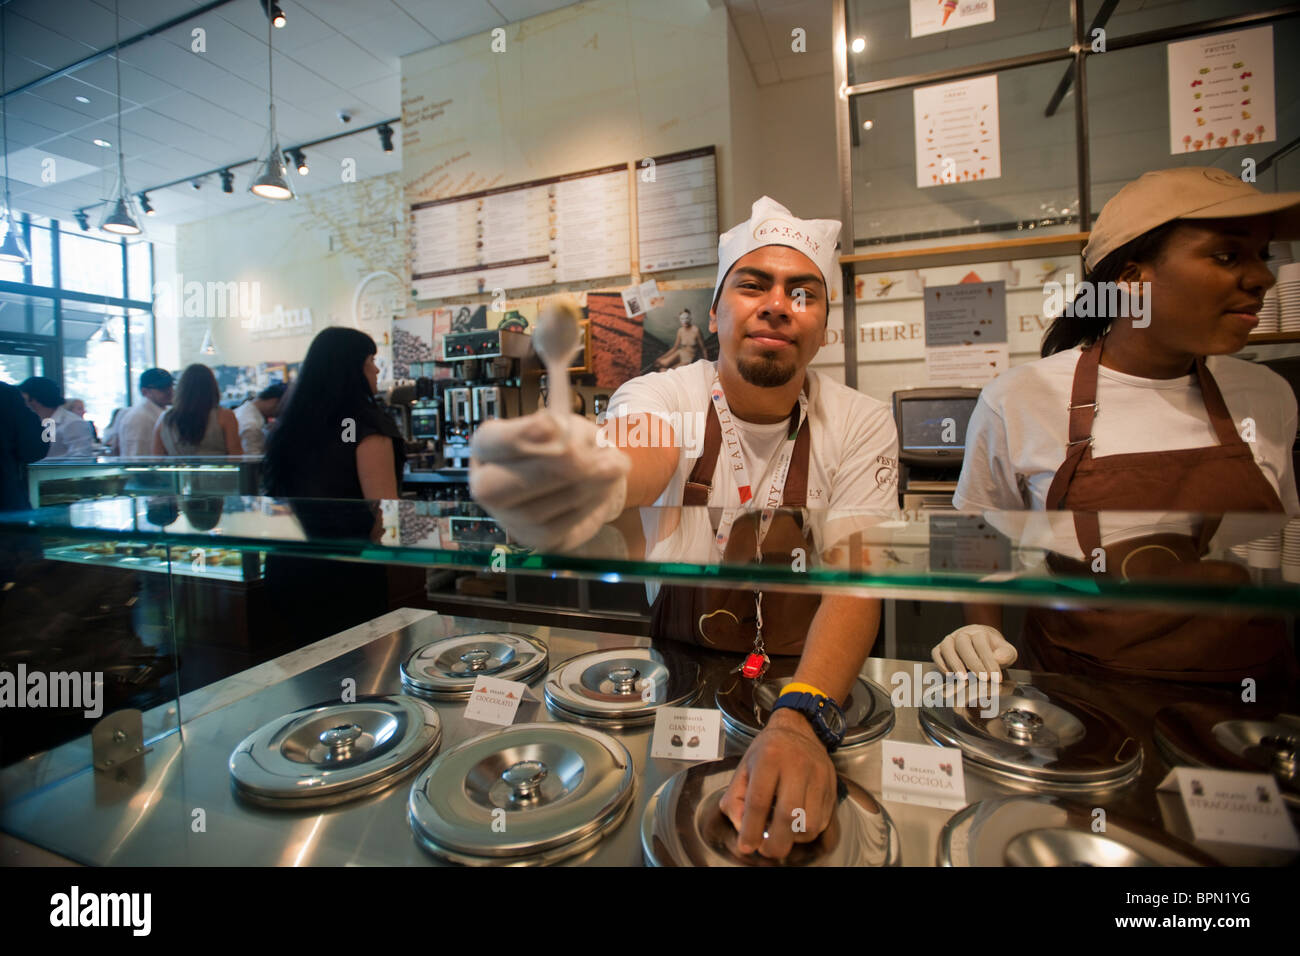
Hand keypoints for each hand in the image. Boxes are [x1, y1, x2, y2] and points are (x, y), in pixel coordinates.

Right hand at [469, 411, 629, 552]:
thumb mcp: (569, 426)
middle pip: (499, 486)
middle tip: (591, 457)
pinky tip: (605, 487)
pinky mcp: (535, 538)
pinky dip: (589, 503)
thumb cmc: (567, 445)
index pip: (491, 442)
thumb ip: (562, 429)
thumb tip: (556, 433)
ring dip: (583, 485)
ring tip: (613, 466)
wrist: (583, 478)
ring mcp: (508, 517)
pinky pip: (559, 525)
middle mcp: (486, 485)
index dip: (517, 436)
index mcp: (488, 447)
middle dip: (551, 469)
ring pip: (538, 508)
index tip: (551, 425)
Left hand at [718, 708, 836, 858]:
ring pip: (810, 823)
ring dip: (794, 839)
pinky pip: (822, 821)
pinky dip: (807, 831)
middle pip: (789, 815)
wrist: (799, 729)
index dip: (751, 830)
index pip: (758, 801)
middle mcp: (796, 765)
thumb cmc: (768, 750)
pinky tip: (796, 825)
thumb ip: (735, 799)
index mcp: (769, 757)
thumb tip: (742, 829)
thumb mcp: (744, 768)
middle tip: (766, 850)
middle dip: (776, 843)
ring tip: (782, 834)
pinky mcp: (832, 786)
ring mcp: (818, 776)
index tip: (746, 846)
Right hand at [931, 624, 1016, 674]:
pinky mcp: (940, 649)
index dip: (989, 661)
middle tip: (983, 678)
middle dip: (973, 662)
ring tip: (964, 678)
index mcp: (979, 632)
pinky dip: (941, 663)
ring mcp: (950, 640)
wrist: (982, 643)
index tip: (996, 677)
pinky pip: (936, 653)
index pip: (982, 644)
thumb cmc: (994, 650)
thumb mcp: (1006, 651)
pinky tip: (950, 675)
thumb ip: (1006, 654)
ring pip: (947, 647)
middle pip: (963, 643)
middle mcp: (962, 634)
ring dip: (954, 663)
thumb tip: (998, 658)